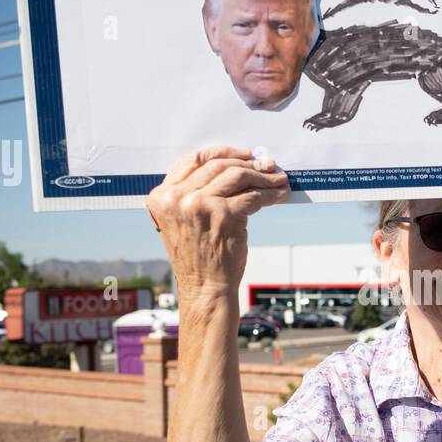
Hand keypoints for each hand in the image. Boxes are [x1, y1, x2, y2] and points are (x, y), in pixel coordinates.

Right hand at [146, 145, 288, 298]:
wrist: (204, 288)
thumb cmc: (198, 257)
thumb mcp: (182, 221)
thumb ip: (193, 193)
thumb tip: (233, 165)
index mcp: (161, 196)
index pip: (193, 159)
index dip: (222, 152)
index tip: (242, 154)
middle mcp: (177, 198)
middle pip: (218, 165)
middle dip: (247, 163)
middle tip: (267, 164)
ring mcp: (200, 205)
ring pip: (238, 176)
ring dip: (263, 176)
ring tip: (278, 179)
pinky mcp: (224, 214)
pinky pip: (253, 196)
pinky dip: (270, 194)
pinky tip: (279, 195)